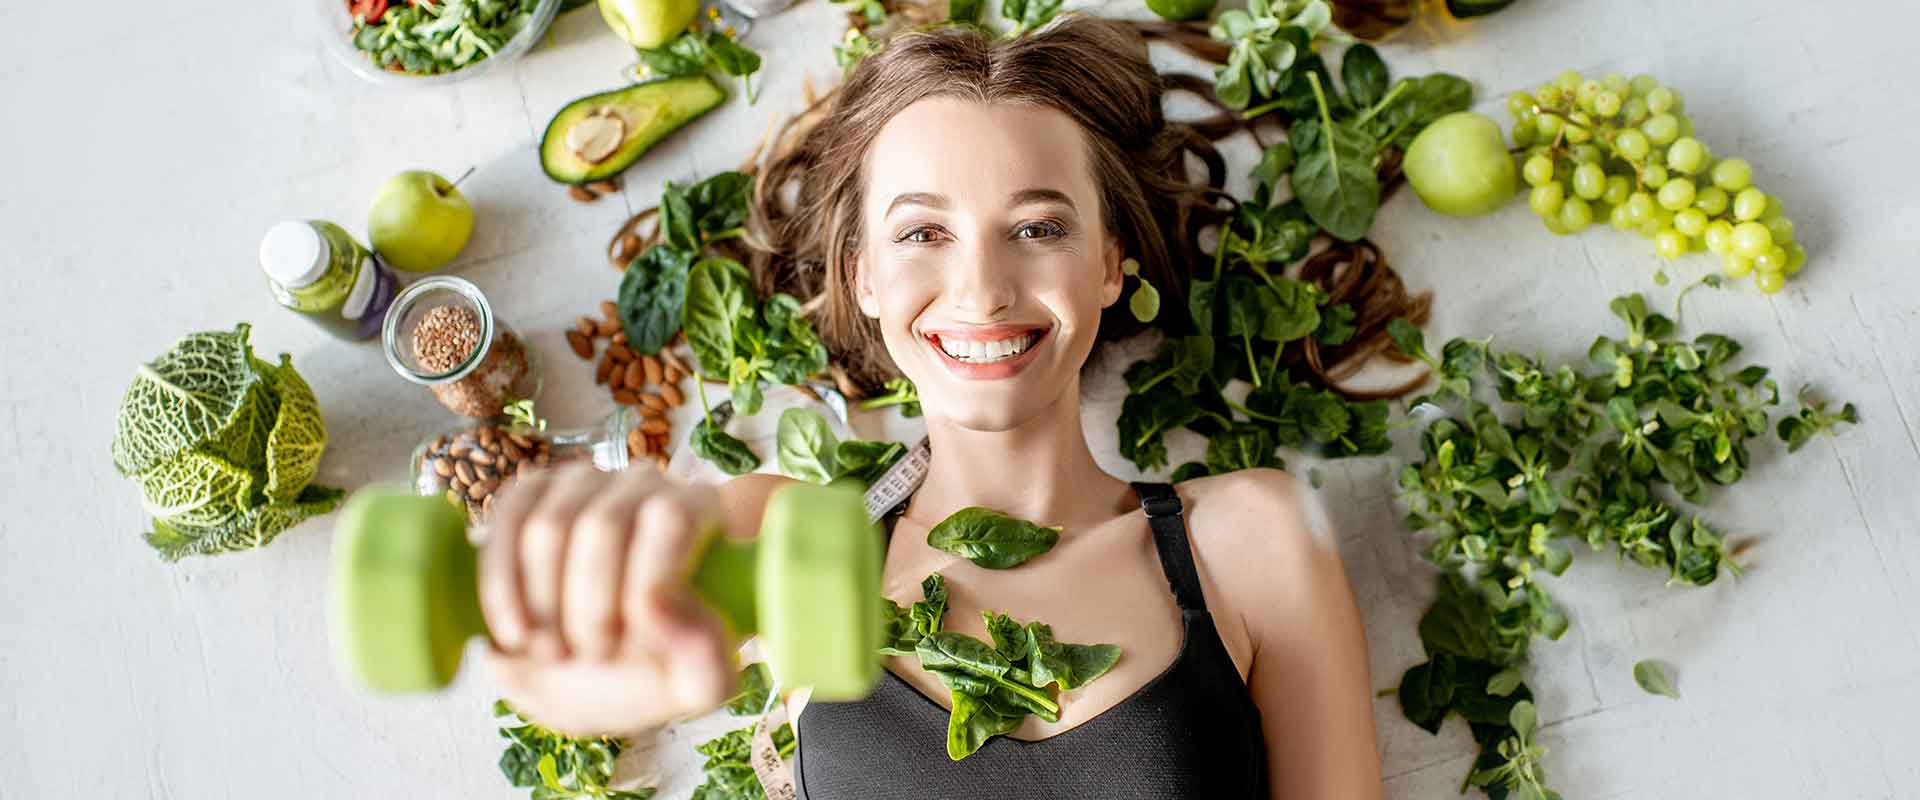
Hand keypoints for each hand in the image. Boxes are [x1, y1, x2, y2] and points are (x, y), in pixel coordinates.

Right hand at [478, 461, 736, 736]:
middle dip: (589, 606)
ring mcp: (586, 483)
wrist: (599, 671)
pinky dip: (502, 586)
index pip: (669, 517)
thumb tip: (660, 610)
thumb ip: (707, 664)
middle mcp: (646, 483)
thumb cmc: (658, 669)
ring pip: (548, 526)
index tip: (634, 645)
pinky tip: (516, 634)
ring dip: (543, 604)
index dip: (644, 583)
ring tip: (556, 653)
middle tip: (593, 657)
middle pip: (602, 525)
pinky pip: (506, 521)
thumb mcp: (697, 685)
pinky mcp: (531, 493)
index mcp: (702, 511)